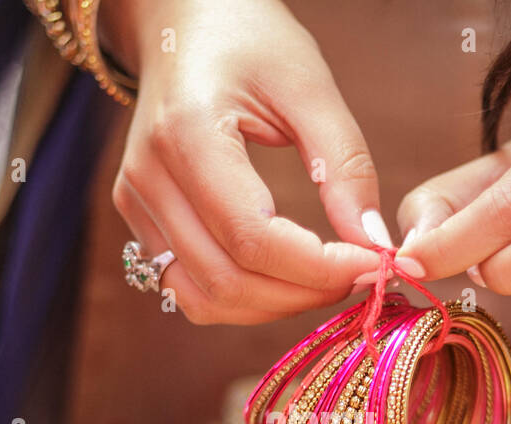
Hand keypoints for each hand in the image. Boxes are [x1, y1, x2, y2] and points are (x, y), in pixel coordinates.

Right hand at [106, 0, 382, 323]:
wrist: (181, 20)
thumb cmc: (248, 38)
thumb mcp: (309, 85)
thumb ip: (345, 165)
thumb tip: (375, 245)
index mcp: (186, 134)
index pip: (252, 238)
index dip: (318, 268)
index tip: (375, 264)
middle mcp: (147, 178)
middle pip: (227, 281)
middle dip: (303, 294)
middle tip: (362, 276)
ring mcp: (135, 204)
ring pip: (204, 300)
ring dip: (274, 307)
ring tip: (328, 280)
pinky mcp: (139, 221)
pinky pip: (189, 290)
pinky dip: (244, 299)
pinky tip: (287, 279)